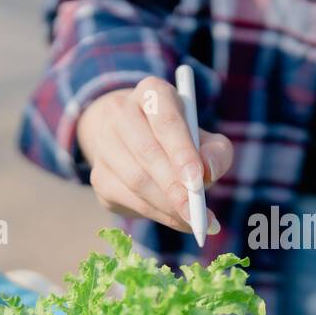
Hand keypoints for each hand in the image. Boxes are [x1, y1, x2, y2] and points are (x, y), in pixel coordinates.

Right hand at [78, 76, 233, 233]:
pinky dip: (156, 215)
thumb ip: (217, 152)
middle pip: (147, 153)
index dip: (182, 152)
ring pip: (136, 180)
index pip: (166, 122)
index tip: (198, 181)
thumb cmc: (182, 140)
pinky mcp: (99, 175)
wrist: (138, 142)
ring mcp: (104, 143)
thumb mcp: (206, 138)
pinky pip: (128, 199)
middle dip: (175, 188)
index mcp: (152, 93)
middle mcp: (121, 112)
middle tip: (198, 214)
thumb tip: (209, 171)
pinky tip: (178, 220)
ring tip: (195, 221)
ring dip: (167, 206)